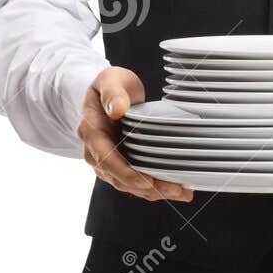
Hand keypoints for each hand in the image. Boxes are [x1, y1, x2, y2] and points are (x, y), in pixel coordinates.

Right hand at [78, 66, 193, 202]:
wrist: (107, 92)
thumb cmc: (110, 84)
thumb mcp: (110, 79)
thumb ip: (113, 93)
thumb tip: (118, 109)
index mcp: (91, 131)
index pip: (106, 158)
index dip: (126, 173)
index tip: (147, 181)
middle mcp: (95, 151)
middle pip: (119, 177)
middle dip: (148, 188)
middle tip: (175, 190)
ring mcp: (106, 160)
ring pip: (128, 184)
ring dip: (154, 192)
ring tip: (181, 193)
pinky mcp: (118, 164)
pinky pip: (134, 180)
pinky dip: (153, 187)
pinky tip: (175, 189)